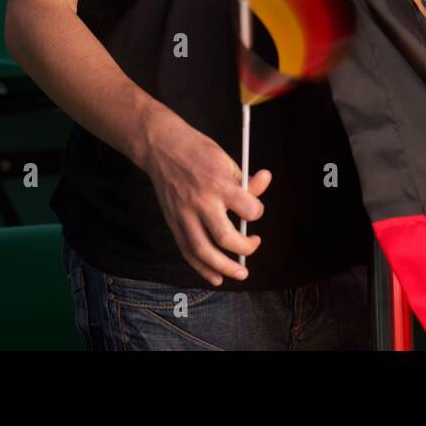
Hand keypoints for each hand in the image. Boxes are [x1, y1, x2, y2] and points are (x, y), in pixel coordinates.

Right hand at [141, 108, 270, 285]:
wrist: (161, 148)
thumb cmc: (196, 151)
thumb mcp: (225, 159)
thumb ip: (245, 180)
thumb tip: (264, 181)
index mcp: (218, 183)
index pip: (247, 208)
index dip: (256, 212)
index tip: (255, 211)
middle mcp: (200, 202)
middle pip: (224, 238)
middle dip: (244, 248)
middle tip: (253, 244)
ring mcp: (184, 215)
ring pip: (203, 251)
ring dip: (224, 268)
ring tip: (241, 273)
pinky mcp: (173, 222)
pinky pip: (187, 251)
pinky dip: (202, 268)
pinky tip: (216, 277)